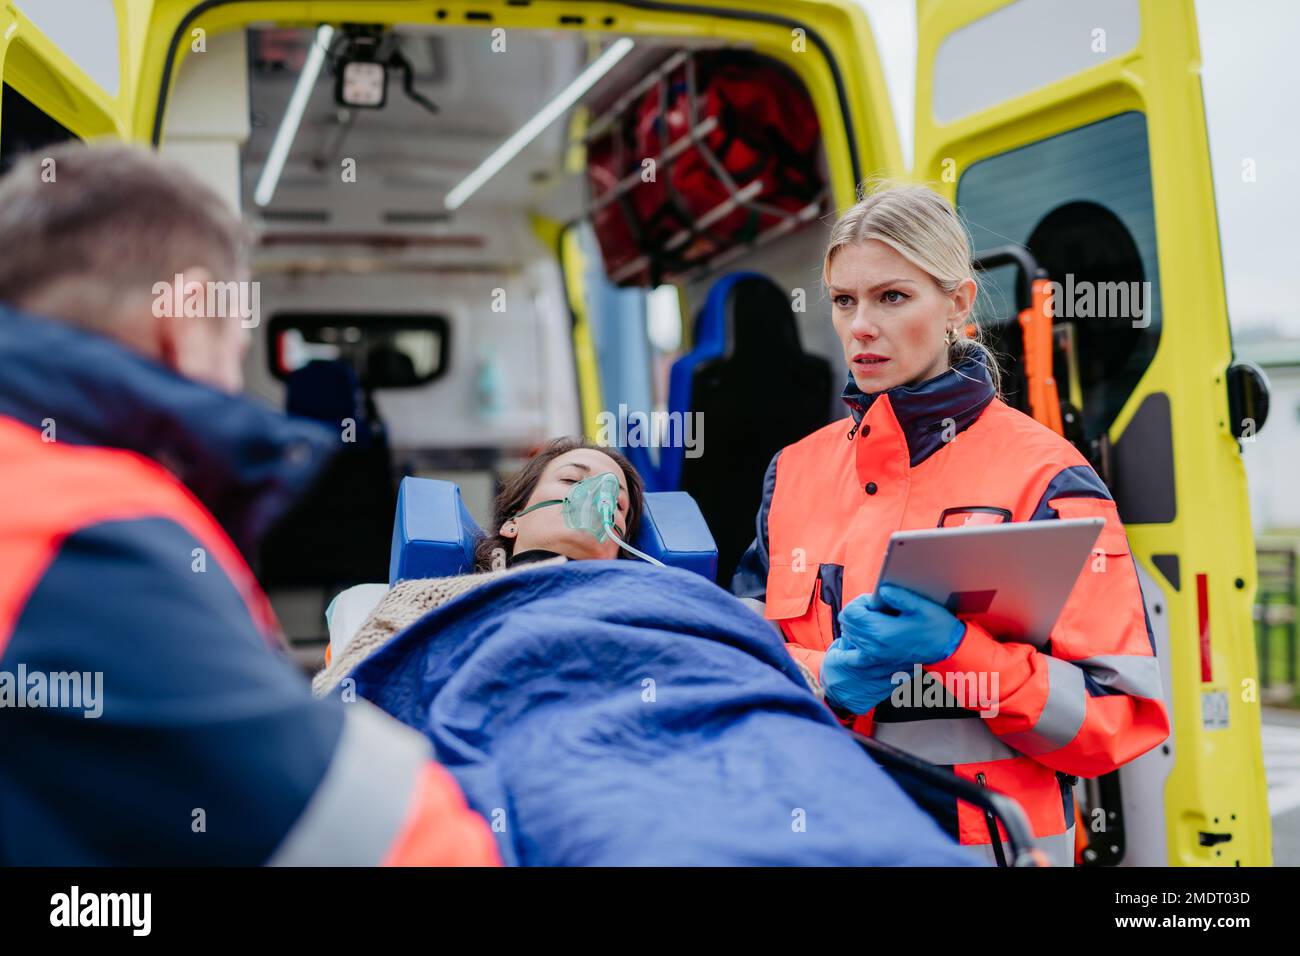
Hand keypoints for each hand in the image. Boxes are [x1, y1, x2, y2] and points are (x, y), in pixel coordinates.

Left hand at [839, 584, 966, 668]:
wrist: (948, 649)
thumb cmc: (937, 626)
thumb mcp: (921, 606)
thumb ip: (899, 597)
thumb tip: (881, 590)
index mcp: (882, 631)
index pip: (851, 613)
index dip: (859, 601)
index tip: (874, 599)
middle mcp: (874, 645)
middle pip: (846, 623)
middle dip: (856, 610)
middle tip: (875, 606)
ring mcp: (875, 654)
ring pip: (849, 634)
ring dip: (856, 622)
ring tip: (876, 616)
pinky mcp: (879, 659)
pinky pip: (854, 651)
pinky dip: (855, 639)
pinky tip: (868, 631)